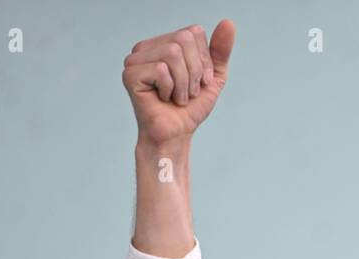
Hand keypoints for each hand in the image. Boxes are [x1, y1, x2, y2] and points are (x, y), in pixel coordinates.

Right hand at [122, 20, 235, 147]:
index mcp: (163, 43)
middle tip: (188, 92)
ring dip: (184, 83)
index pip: (193, 32)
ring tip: (177, 97)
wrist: (176, 135)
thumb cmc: (189, 109)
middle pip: (183, 39)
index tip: (199, 82)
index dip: (204, 60)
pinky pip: (162, 70)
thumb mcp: (212, 77)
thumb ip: (220, 51)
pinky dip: (171, 89)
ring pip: (173, 53)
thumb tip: (228, 22)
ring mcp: (135, 59)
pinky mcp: (130, 74)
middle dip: (195, 71)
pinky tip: (164, 100)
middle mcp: (146, 47)